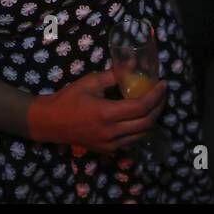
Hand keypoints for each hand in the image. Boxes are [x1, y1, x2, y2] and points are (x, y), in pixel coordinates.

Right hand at [26, 70, 165, 153]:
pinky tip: (141, 117)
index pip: (140, 107)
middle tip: (162, 93)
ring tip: (155, 104)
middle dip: (159, 107)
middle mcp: (111, 132)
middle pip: (146, 122)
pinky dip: (141, 129)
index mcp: (106, 113)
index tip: (163, 84)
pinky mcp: (108, 150)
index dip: (155, 95)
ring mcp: (110, 144)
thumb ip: (114, 74)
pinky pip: (132, 141)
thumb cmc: (69, 98)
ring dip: (152, 119)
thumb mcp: (90, 82)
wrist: (50, 122)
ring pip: (142, 134)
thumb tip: (133, 63)